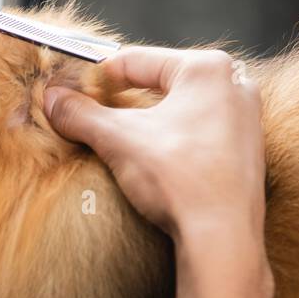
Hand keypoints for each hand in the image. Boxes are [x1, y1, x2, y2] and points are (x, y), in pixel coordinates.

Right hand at [44, 47, 273, 297]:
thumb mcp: (118, 140)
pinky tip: (155, 165)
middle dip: (125, 103)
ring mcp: (245, 121)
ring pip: (181, 111)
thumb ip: (81, 114)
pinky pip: (199, 136)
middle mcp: (234, 86)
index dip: (98, 78)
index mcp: (207, 69)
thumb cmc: (181, 179)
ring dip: (149, 125)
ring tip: (122, 146)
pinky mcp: (245, 154)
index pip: (137, 60)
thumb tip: (53, 100)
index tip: (74, 92)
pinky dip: (173, 144)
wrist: (221, 237)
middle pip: (161, 85)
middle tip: (94, 120)